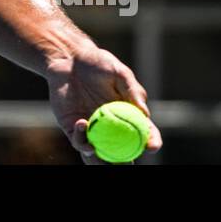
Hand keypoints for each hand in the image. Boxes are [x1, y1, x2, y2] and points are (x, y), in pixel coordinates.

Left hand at [45, 44, 162, 164]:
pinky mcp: (73, 128)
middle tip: (126, 162)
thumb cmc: (97, 62)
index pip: (145, 134)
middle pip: (124, 153)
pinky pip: (79, 142)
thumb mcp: (118, 72)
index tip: (152, 146)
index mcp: (129, 114)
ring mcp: (93, 130)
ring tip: (100, 154)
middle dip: (126, 163)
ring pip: (100, 156)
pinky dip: (82, 139)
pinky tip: (82, 122)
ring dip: (101, 162)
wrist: (68, 59)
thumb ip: (132, 89)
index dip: (152, 142)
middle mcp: (113, 127)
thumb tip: (145, 113)